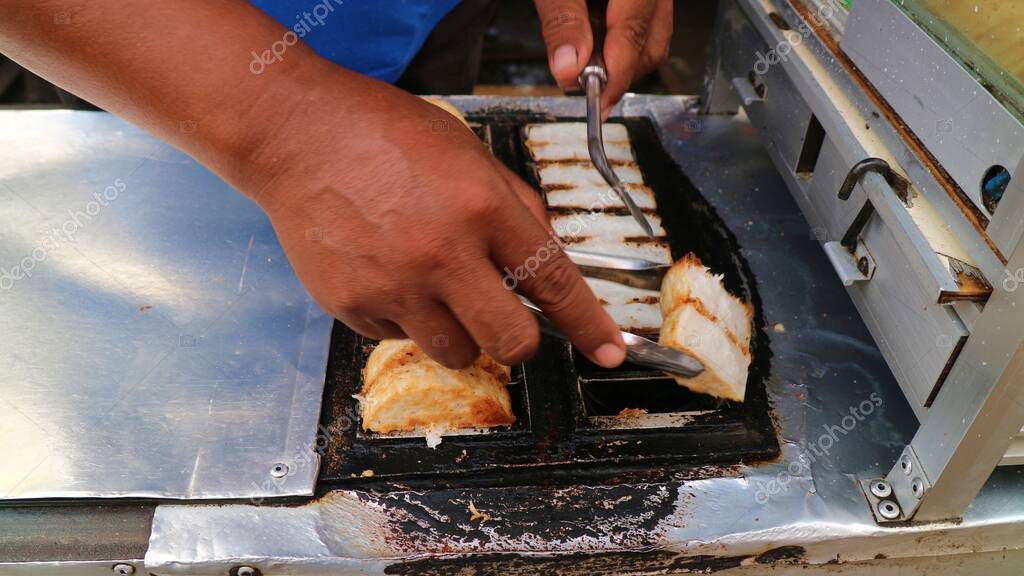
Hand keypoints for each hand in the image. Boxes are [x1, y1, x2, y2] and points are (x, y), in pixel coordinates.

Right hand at [249, 75, 625, 368]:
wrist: (296, 134)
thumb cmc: (383, 133)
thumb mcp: (468, 151)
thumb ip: (515, 205)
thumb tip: (547, 253)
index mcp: (481, 208)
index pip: (553, 282)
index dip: (589, 324)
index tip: (610, 351)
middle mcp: (441, 255)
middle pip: (510, 343)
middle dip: (521, 342)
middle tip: (508, 321)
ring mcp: (393, 286)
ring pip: (455, 354)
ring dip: (461, 332)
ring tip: (434, 285)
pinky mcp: (352, 306)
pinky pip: (399, 337)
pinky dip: (406, 317)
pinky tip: (388, 272)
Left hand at [534, 0, 672, 113]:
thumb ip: (562, 22)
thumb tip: (568, 69)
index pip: (634, 41)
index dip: (614, 79)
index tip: (597, 105)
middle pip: (650, 47)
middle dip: (618, 74)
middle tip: (583, 84)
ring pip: (651, 38)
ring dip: (620, 60)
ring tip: (584, 64)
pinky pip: (645, 22)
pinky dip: (619, 40)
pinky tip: (593, 40)